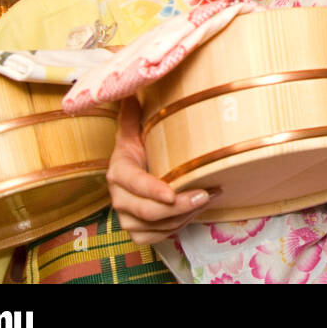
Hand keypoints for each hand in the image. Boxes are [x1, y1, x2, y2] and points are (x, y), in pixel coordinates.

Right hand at [107, 97, 210, 244]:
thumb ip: (133, 113)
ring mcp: (126, 217)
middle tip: (206, 194)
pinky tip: (194, 212)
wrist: (140, 170)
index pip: (133, 184)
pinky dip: (176, 228)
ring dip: (183, 217)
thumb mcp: (137, 128)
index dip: (152, 190)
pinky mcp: (137, 230)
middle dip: (179, 207)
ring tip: (208, 198)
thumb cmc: (143, 148)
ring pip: (154, 227)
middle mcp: (118, 197)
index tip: (172, 193)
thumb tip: (131, 88)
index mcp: (118, 171)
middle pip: (146, 211)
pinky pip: (155, 238)